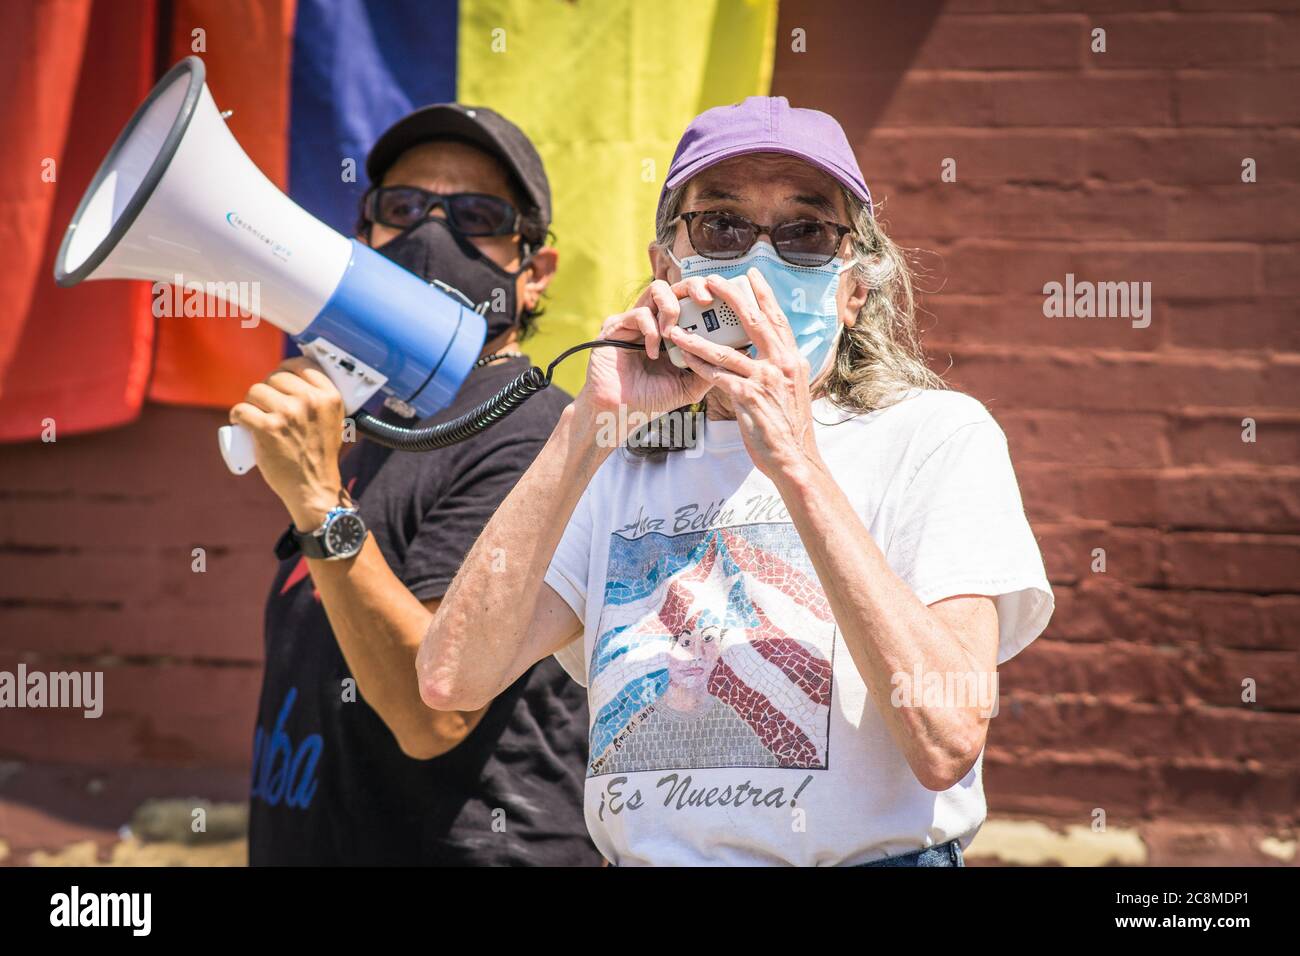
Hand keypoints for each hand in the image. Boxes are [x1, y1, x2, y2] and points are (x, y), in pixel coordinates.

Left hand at [228, 356, 346, 528]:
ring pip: (255, 391)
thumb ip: (321, 401)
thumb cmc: (320, 456)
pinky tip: (240, 422)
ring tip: (255, 416)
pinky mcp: (267, 428)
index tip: (279, 380)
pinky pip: (241, 409)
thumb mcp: (335, 421)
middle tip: (266, 406)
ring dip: (250, 402)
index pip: (302, 364)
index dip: (286, 369)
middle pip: (275, 377)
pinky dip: (237, 416)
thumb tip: (296, 380)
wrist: (313, 487)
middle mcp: (310, 401)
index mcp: (329, 397)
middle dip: (266, 389)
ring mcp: (288, 414)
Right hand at [575, 277, 714, 441]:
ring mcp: (635, 321)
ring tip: (673, 332)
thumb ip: (710, 367)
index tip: (726, 301)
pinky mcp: (616, 325)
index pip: (693, 300)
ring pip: (657, 289)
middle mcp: (655, 320)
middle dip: (694, 287)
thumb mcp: (690, 385)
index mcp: (674, 330)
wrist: (619, 412)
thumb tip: (741, 352)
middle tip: (706, 300)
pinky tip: (653, 353)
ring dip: (671, 307)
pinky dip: (650, 331)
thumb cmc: (652, 398)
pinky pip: (639, 314)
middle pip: (677, 286)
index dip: (710, 293)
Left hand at [663, 268, 823, 479]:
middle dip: (730, 297)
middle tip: (710, 280)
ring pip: (726, 350)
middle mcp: (781, 364)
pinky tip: (682, 357)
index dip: (763, 294)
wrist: (796, 458)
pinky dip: (698, 365)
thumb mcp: (790, 390)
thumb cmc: (790, 428)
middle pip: (754, 321)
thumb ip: (777, 369)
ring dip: (697, 337)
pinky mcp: (748, 398)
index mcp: (792, 359)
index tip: (750, 275)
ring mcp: (765, 380)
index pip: (777, 319)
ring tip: (677, 325)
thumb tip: (763, 354)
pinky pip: (716, 376)